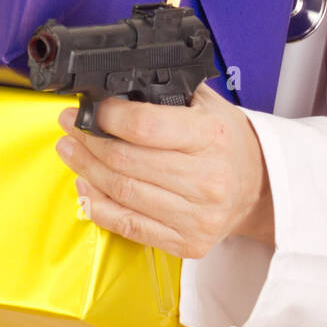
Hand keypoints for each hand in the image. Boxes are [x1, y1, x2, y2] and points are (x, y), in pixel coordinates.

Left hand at [53, 82, 274, 258]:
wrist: (258, 188)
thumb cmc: (227, 141)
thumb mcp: (209, 105)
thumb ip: (168, 92)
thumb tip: (117, 84)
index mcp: (212, 137)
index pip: (147, 127)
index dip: (110, 117)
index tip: (90, 108)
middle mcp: (207, 179)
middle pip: (127, 162)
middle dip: (88, 140)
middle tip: (69, 124)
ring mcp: (197, 216)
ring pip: (123, 193)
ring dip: (86, 169)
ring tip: (69, 150)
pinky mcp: (187, 243)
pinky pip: (130, 225)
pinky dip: (99, 206)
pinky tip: (85, 185)